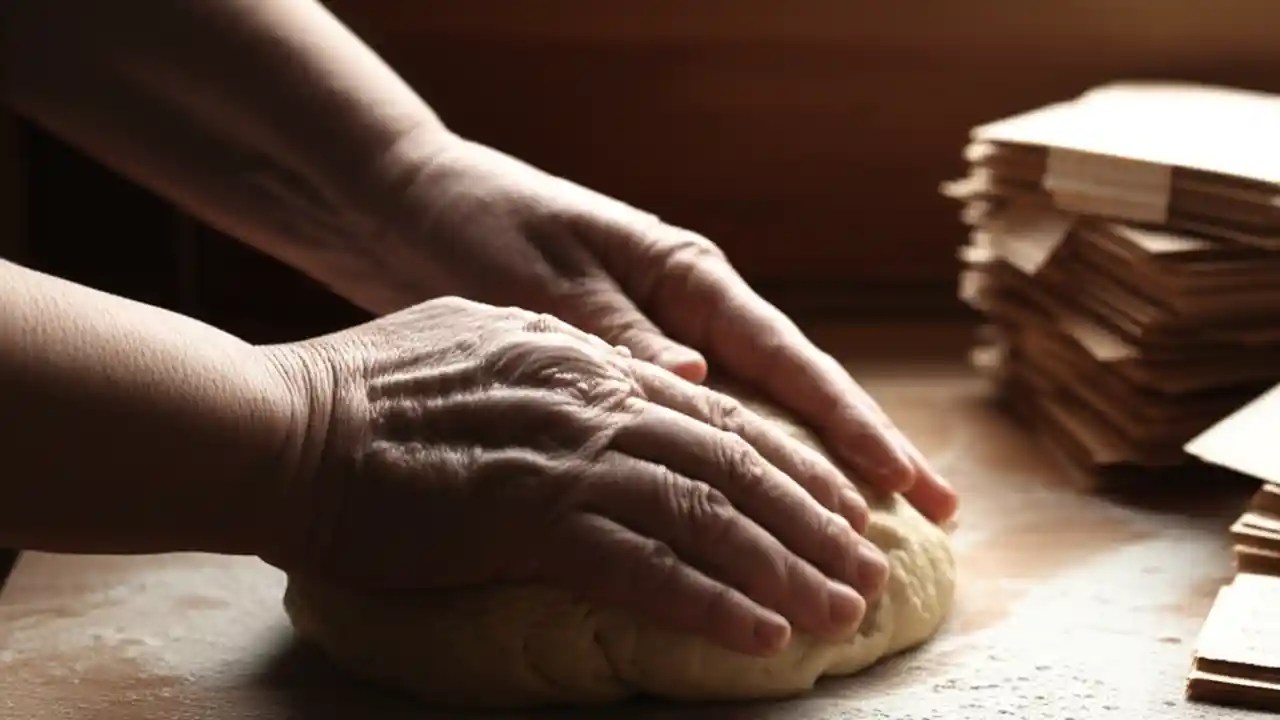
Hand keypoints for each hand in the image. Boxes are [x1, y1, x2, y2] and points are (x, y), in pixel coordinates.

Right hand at [261, 297, 889, 655]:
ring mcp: (566, 457)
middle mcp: (591, 398)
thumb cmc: (361, 393)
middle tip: (869, 565)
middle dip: (812, 517)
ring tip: (842, 608)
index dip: (785, 458)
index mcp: (581, 357)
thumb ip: (556, 359)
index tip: (836, 501)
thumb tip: (619, 379)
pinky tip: (761, 634)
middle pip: (732, 461)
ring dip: (785, 565)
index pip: (711, 410)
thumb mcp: (473, 341)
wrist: (282, 428)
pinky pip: (644, 567)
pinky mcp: (531, 519)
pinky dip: (710, 602)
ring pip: (708, 513)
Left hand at [334, 137, 955, 521]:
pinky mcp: (635, 366)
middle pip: (796, 391)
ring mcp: (670, 336)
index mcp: (685, 275)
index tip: (899, 479)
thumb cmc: (479, 226)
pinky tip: (772, 512)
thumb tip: (699, 385)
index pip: (785, 359)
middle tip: (936, 515)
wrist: (415, 208)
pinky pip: (706, 425)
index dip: (846, 424)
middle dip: (864, 454)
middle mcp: (693, 308)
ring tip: (871, 531)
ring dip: (814, 471)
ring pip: (761, 413)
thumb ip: (619, 332)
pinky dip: (745, 467)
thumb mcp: (544, 278)